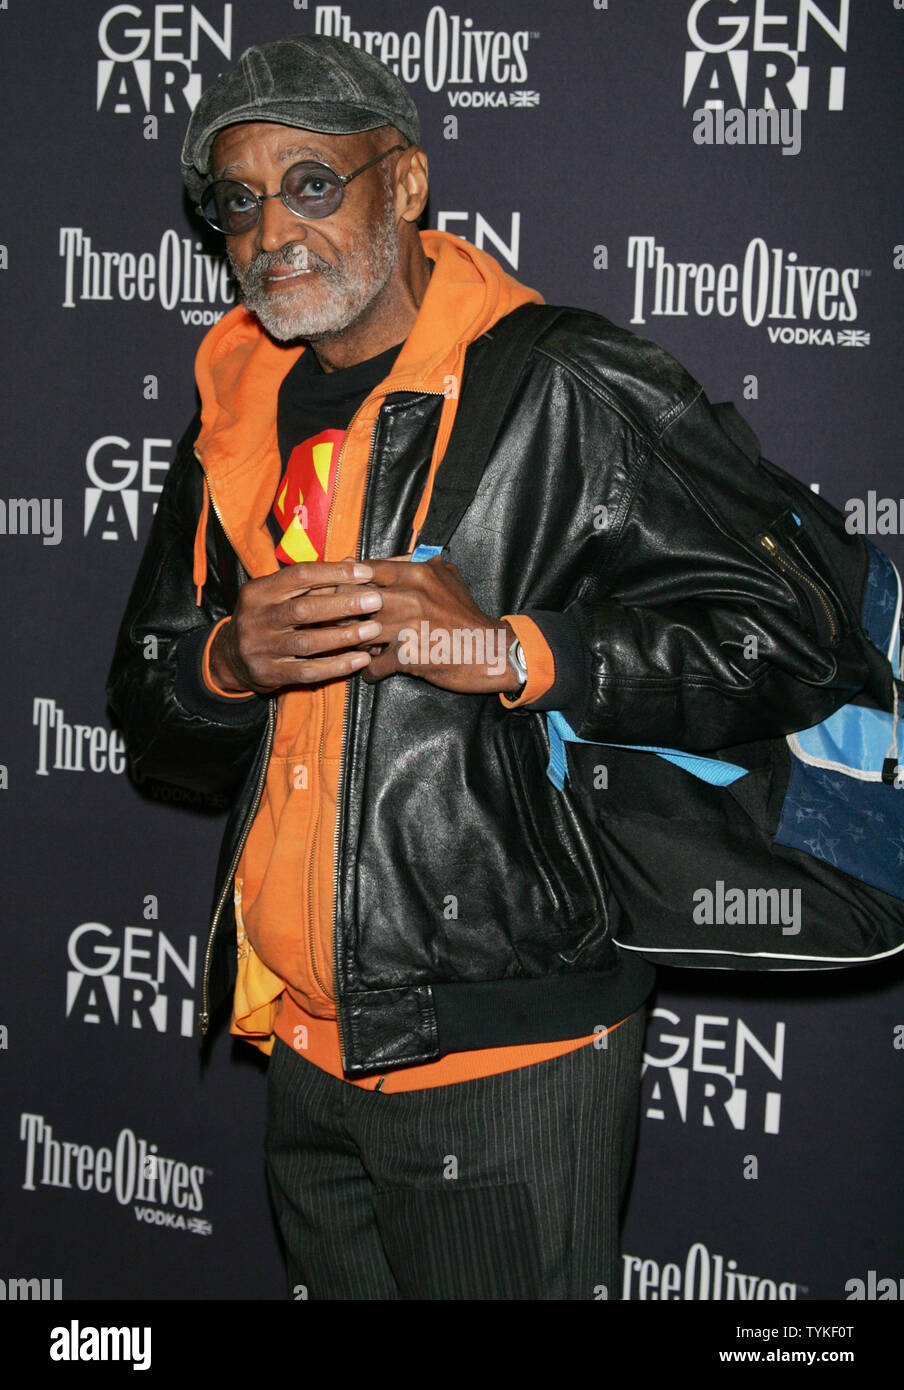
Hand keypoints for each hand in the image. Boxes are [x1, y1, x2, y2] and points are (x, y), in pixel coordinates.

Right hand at [208, 560, 382, 694]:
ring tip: (373, 629)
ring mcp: (260, 648)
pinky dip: (336, 666)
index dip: (334, 573)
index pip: (299, 575)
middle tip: (376, 601)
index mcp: (259, 591)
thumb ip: (314, 582)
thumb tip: (354, 563)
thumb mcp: (279, 595)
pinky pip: (307, 671)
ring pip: (307, 642)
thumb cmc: (266, 618)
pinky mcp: (268, 674)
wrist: (230, 657)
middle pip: (304, 609)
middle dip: (344, 604)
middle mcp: (256, 618)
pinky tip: (360, 659)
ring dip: (344, 636)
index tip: (366, 574)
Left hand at [350, 556, 521, 693]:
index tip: (345, 594)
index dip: (349, 583)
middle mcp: (408, 597)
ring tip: (360, 648)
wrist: (489, 650)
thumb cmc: (466, 616)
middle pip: (353, 601)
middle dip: (345, 614)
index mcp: (415, 574)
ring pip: (358, 634)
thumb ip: (423, 564)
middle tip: (343, 623)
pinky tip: (374, 671)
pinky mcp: (406, 656)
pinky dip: (371, 671)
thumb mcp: (448, 578)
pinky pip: (373, 665)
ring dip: (356, 644)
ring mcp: (405, 627)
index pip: (364, 570)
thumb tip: (398, 557)